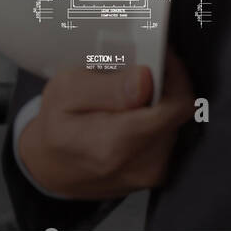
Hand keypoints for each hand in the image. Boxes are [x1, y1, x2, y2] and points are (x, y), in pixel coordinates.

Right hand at [17, 50, 194, 198]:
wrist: (52, 169)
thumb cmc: (56, 129)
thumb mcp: (65, 92)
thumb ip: (107, 87)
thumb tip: (145, 79)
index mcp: (116, 143)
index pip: (177, 104)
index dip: (174, 74)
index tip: (159, 57)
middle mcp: (140, 165)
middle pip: (178, 111)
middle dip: (162, 87)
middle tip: (134, 75)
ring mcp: (151, 173)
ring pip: (176, 122)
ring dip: (158, 104)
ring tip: (126, 99)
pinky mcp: (157, 173)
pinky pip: (170, 136)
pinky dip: (155, 121)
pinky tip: (130, 117)